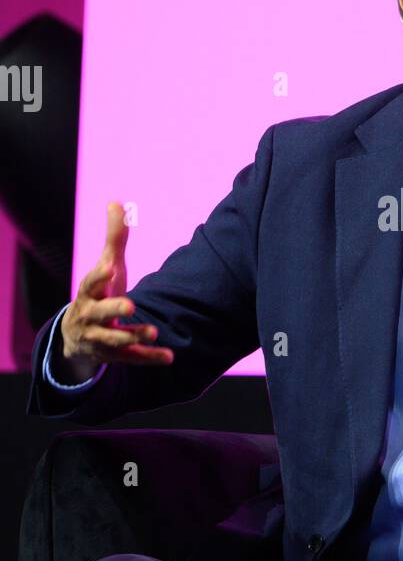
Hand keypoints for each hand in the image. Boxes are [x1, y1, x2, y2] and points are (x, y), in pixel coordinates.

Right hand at [58, 201, 174, 375]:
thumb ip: (113, 238)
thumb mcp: (105, 267)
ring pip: (115, 340)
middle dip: (114, 309)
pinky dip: (149, 358)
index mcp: (89, 292)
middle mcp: (91, 316)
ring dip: (133, 335)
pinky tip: (169, 356)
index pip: (91, 282)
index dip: (99, 276)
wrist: (75, 336)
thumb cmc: (97, 293)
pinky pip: (132, 358)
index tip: (110, 268)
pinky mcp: (114, 356)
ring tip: (153, 331)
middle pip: (101, 313)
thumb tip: (116, 202)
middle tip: (131, 305)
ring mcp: (101, 338)